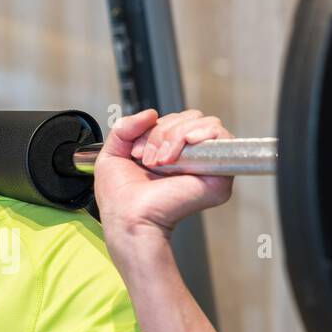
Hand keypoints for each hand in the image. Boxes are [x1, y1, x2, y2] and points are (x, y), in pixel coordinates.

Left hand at [94, 108, 234, 242]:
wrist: (130, 218)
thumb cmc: (121, 200)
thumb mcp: (112, 154)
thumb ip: (125, 127)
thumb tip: (150, 113)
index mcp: (170, 153)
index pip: (175, 120)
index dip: (155, 128)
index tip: (136, 152)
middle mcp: (190, 157)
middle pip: (190, 118)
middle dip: (163, 132)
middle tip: (149, 159)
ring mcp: (207, 164)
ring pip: (204, 123)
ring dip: (176, 136)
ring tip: (161, 162)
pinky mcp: (219, 173)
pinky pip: (219, 135)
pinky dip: (198, 134)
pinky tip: (179, 152)